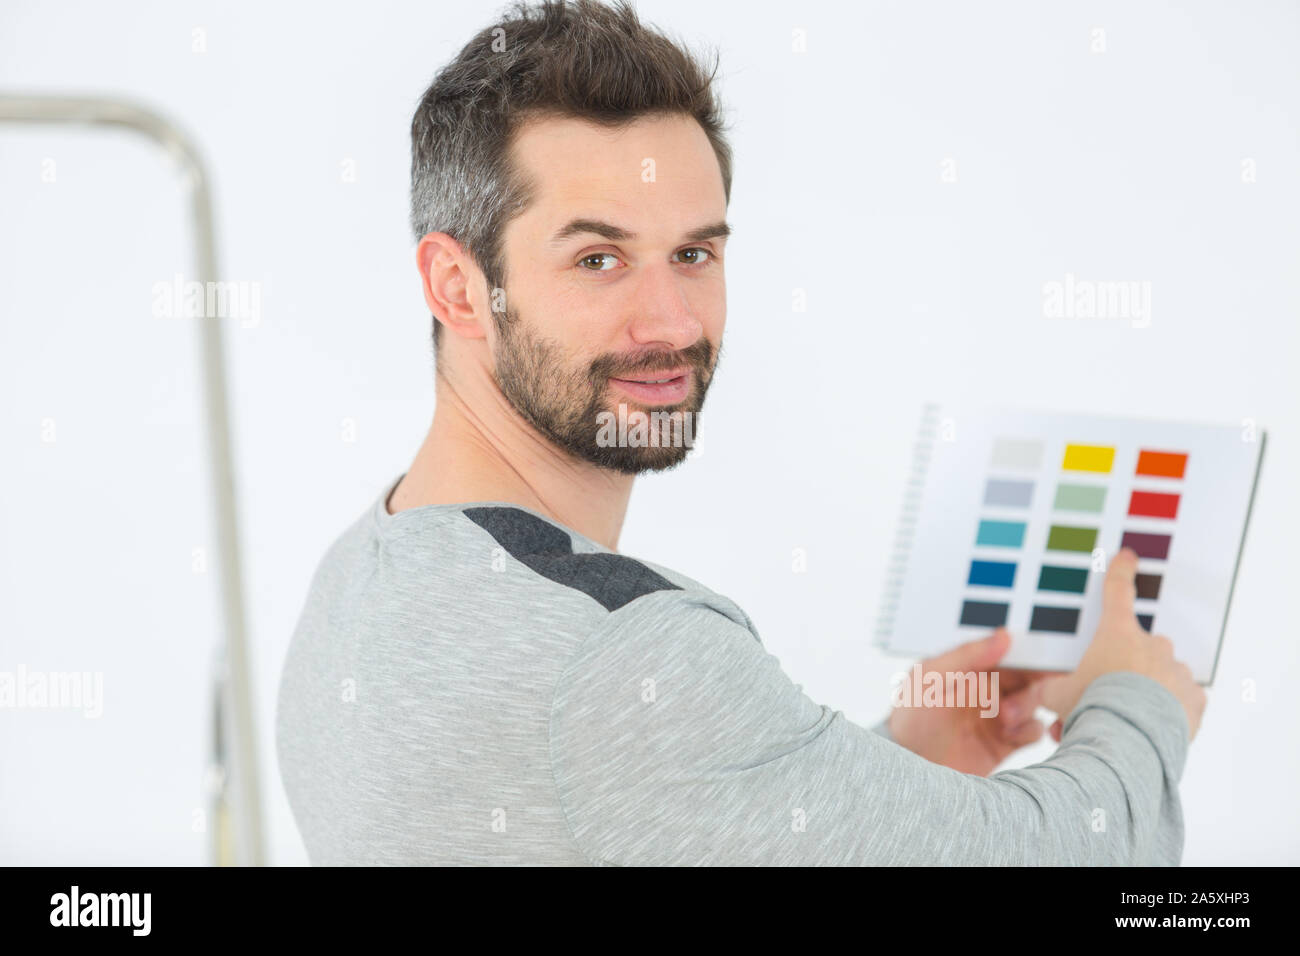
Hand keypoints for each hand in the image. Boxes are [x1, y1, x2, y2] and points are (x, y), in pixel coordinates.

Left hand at [888, 627, 1049, 775]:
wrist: (908, 767)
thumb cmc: (911, 719)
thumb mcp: (931, 679)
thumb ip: (966, 656)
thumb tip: (1003, 636)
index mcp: (970, 668)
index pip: (1007, 653)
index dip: (1028, 652)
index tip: (1044, 657)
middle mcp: (987, 690)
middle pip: (1026, 677)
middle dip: (1029, 684)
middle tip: (1014, 698)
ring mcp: (996, 716)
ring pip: (1032, 702)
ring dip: (1028, 707)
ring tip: (1006, 719)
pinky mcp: (1004, 742)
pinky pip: (1033, 730)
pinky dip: (1030, 730)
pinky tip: (1010, 735)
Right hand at [1037, 546, 1205, 742]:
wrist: (1129, 739)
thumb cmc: (1092, 709)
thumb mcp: (1059, 696)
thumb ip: (1052, 689)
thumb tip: (1043, 691)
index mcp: (1117, 635)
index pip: (1117, 593)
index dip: (1120, 572)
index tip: (1128, 556)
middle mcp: (1152, 646)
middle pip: (1137, 649)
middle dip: (1122, 672)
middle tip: (1103, 700)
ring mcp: (1177, 671)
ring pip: (1160, 676)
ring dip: (1144, 694)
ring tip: (1123, 724)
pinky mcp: (1194, 699)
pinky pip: (1182, 700)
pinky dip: (1168, 711)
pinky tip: (1150, 728)